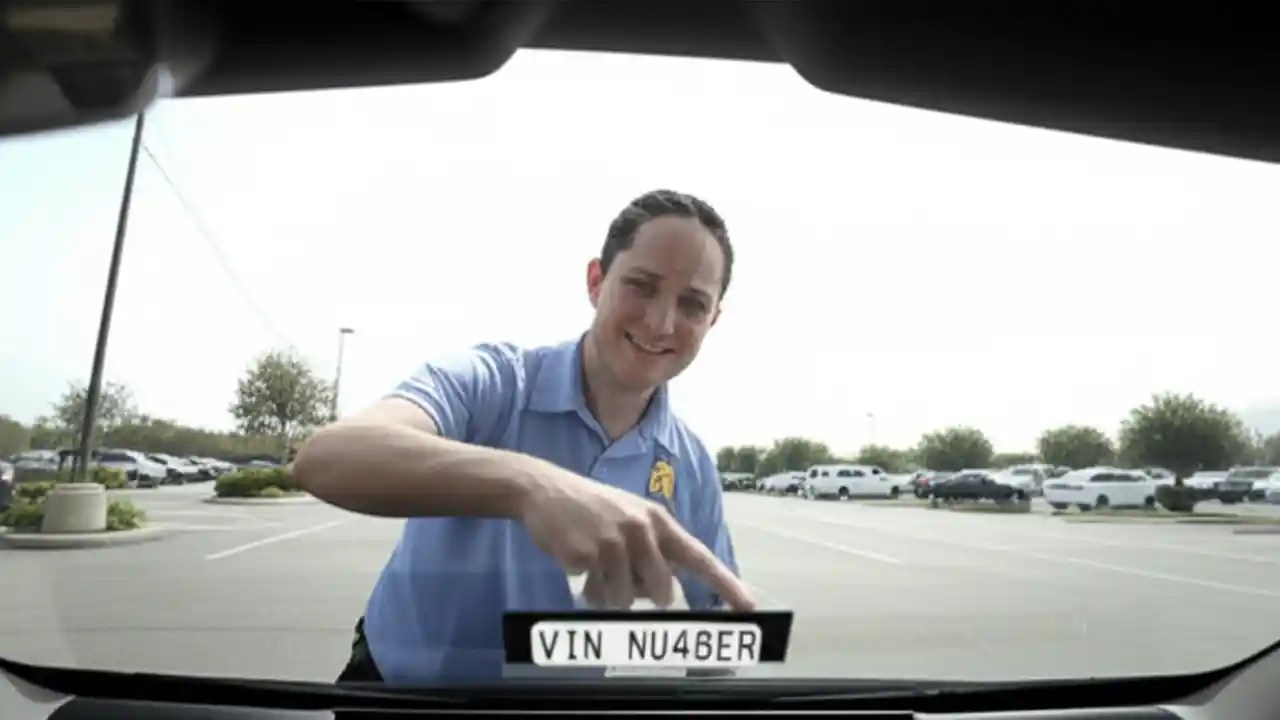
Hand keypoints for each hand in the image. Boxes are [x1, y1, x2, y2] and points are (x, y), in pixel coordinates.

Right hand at [518, 461, 753, 611]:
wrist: (545, 489)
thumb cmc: (592, 508)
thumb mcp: (630, 517)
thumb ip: (653, 551)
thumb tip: (662, 594)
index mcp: (658, 521)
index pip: (699, 558)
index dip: (726, 585)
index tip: (749, 607)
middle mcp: (641, 530)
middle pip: (661, 593)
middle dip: (644, 595)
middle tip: (620, 572)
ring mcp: (613, 543)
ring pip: (625, 601)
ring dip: (610, 594)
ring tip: (595, 565)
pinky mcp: (586, 556)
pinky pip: (596, 597)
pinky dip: (587, 590)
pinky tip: (577, 563)